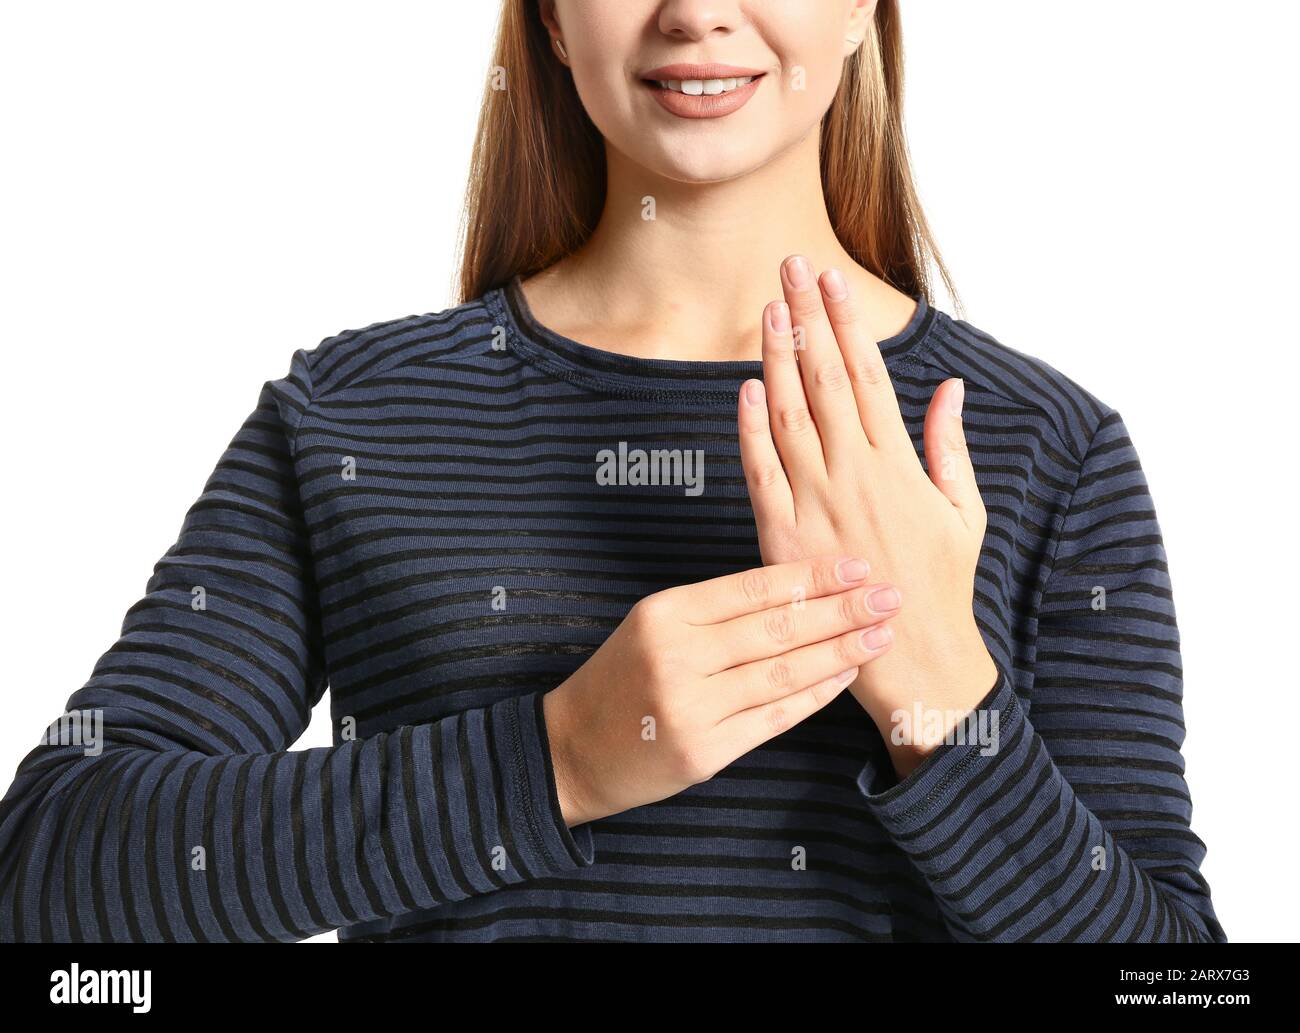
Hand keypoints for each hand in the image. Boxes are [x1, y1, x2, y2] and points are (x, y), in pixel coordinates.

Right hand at [543, 555, 901, 825]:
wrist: (571, 748)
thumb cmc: (621, 678)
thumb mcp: (654, 624)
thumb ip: (715, 610)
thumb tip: (799, 589)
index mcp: (666, 613)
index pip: (754, 586)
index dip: (812, 575)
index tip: (859, 565)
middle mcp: (677, 656)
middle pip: (777, 627)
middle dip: (842, 609)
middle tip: (891, 595)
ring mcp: (690, 707)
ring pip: (783, 672)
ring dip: (840, 651)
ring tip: (881, 634)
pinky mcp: (703, 752)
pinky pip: (773, 717)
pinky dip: (815, 695)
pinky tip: (846, 676)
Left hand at [736, 256, 997, 776]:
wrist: (916, 659)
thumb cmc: (942, 584)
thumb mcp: (964, 511)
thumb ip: (950, 445)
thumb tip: (951, 387)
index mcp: (900, 463)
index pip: (868, 374)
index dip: (848, 321)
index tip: (833, 279)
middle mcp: (856, 473)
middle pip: (825, 378)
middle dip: (807, 316)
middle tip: (791, 265)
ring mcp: (817, 503)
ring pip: (789, 414)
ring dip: (776, 355)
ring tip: (767, 306)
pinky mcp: (783, 536)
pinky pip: (761, 472)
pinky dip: (749, 428)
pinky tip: (744, 385)